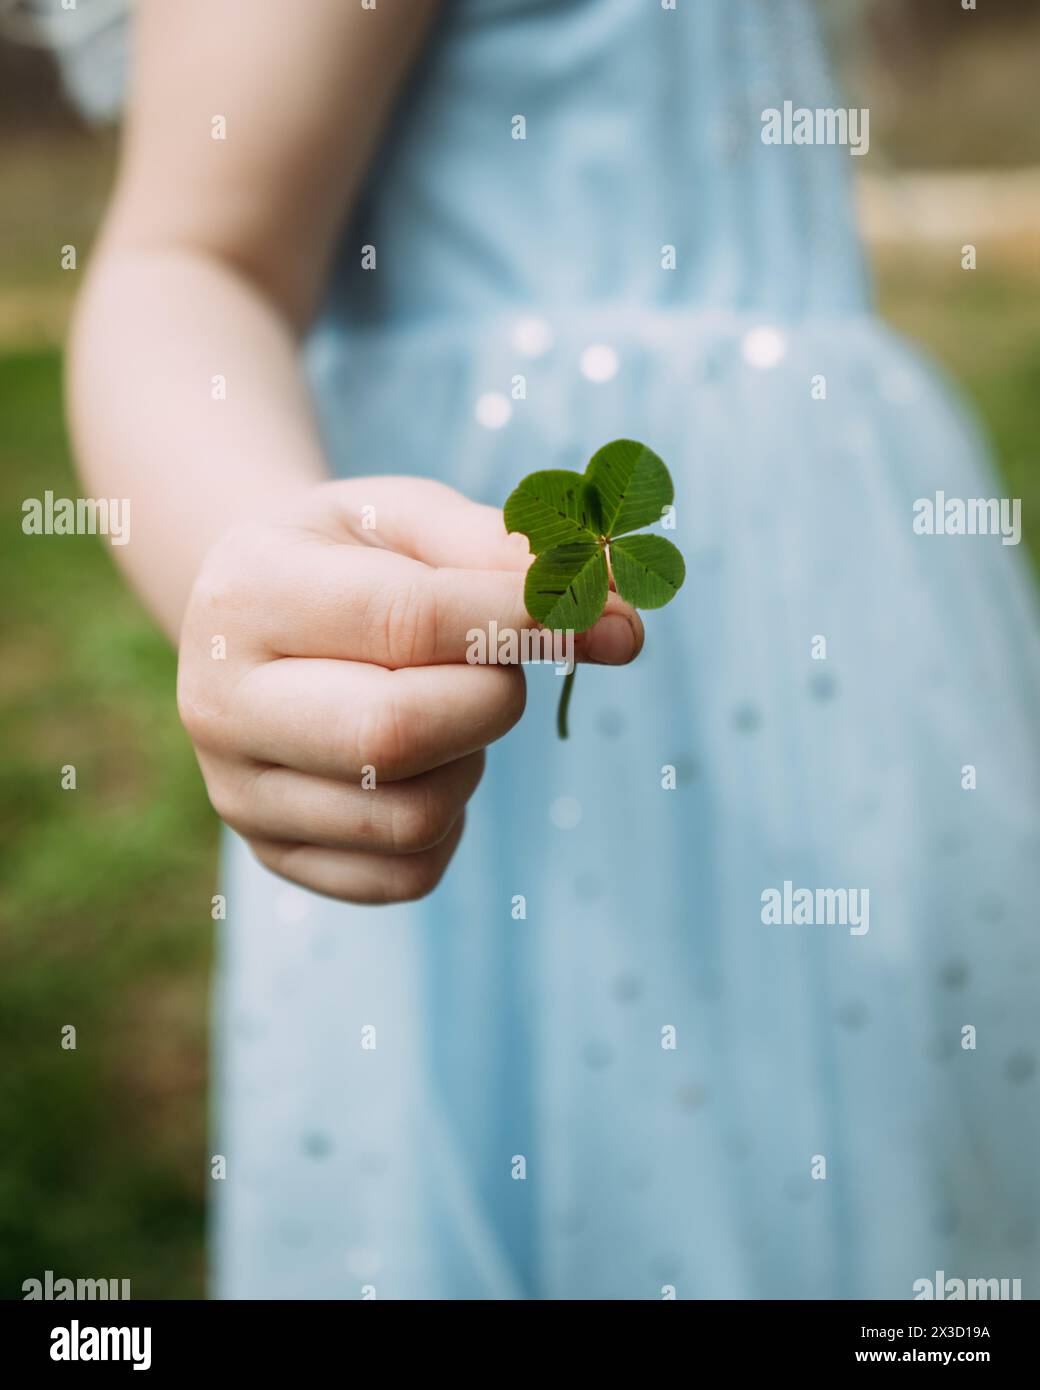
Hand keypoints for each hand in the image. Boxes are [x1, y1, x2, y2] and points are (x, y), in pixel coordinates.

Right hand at [176, 477, 643, 902]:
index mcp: (248, 594)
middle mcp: (221, 704)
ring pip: (412, 817)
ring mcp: (240, 794)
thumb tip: (624, 627)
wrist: (251, 623)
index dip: (520, 621)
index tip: (604, 617)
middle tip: (504, 664)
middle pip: (396, 734)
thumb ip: (511, 555)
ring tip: (447, 706)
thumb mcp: (412, 519)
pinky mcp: (276, 857)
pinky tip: (426, 763)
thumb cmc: (349, 558)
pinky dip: (451, 820)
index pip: (404, 620)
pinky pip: (409, 873)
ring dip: (471, 759)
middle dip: (492, 699)